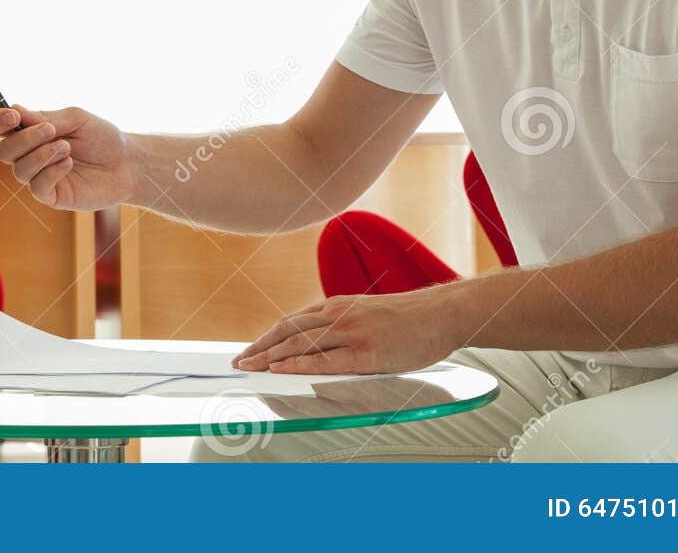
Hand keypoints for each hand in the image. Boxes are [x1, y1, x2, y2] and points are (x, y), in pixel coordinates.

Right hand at [0, 105, 132, 210]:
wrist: (128, 163)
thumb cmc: (102, 138)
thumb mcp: (76, 118)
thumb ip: (46, 116)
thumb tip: (15, 109)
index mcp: (32, 132)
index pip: (0, 128)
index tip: (13, 116)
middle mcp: (31, 155)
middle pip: (4, 151)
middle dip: (24, 139)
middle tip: (50, 130)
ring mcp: (40, 177)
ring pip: (19, 170)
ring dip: (41, 156)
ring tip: (66, 148)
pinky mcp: (53, 195)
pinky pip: (37, 187)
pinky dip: (51, 172)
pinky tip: (69, 164)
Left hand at [231, 290, 464, 374]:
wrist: (440, 314)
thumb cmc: (407, 319)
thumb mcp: (365, 314)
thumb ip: (341, 326)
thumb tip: (318, 345)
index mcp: (336, 306)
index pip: (291, 323)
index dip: (267, 338)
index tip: (249, 350)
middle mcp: (337, 315)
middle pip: (287, 332)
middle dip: (259, 348)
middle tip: (238, 362)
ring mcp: (350, 332)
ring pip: (299, 344)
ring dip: (269, 356)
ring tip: (249, 367)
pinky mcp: (365, 351)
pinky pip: (324, 360)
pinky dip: (298, 364)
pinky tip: (280, 370)